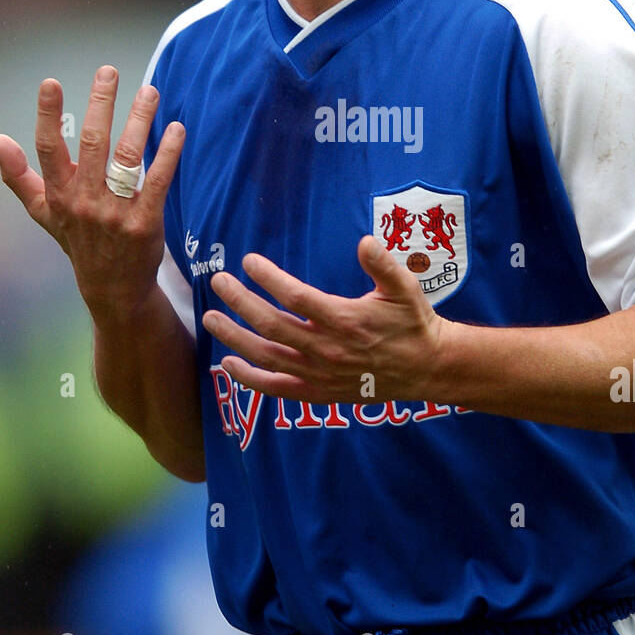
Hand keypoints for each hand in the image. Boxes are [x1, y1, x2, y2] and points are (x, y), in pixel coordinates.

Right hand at [0, 66, 184, 319]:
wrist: (112, 288)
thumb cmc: (78, 241)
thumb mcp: (44, 212)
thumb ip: (19, 177)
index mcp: (59, 194)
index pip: (49, 148)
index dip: (48, 115)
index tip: (51, 83)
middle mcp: (85, 201)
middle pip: (94, 144)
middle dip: (101, 104)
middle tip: (109, 72)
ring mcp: (116, 213)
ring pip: (127, 157)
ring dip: (139, 120)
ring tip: (150, 91)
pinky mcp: (145, 222)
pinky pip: (158, 181)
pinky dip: (168, 153)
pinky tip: (176, 128)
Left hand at [202, 235, 449, 402]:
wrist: (425, 368)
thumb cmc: (412, 322)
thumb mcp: (405, 288)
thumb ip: (383, 265)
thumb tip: (364, 241)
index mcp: (344, 320)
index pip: (296, 297)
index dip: (269, 279)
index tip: (248, 261)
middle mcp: (327, 349)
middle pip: (272, 325)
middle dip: (241, 302)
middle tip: (219, 282)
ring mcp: (320, 374)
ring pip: (267, 356)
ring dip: (235, 337)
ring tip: (209, 318)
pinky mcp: (319, 392)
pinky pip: (277, 388)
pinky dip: (250, 379)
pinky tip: (227, 364)